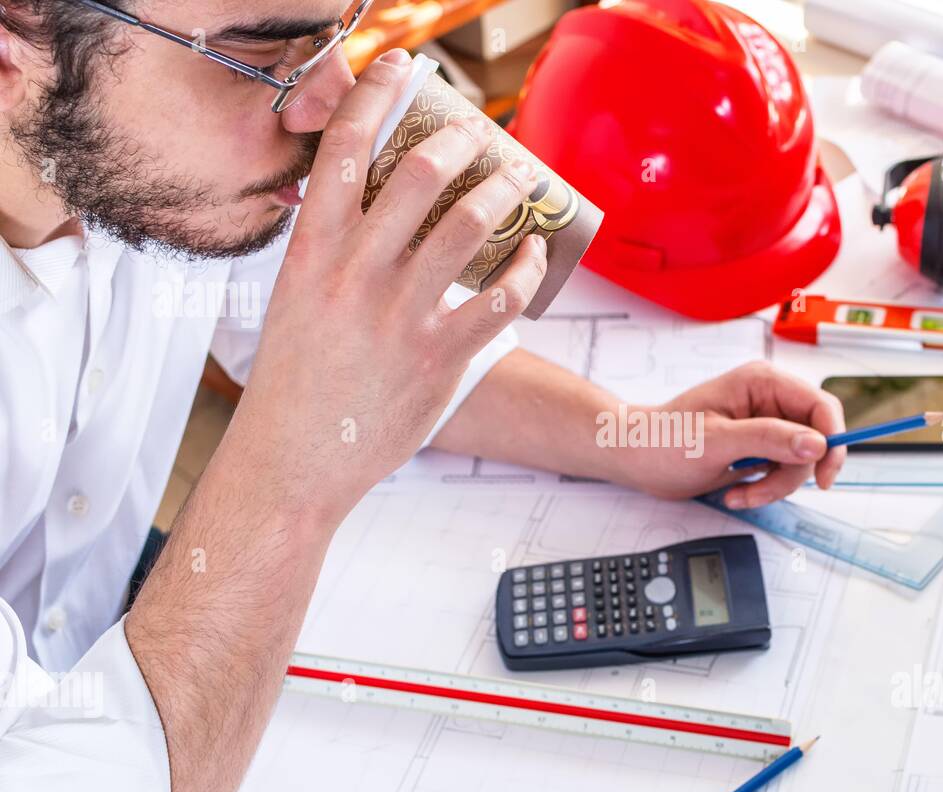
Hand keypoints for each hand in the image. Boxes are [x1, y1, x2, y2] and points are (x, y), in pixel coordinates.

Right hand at [222, 49, 547, 525]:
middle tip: (483, 134)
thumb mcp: (295, 298)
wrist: (297, 458)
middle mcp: (357, 274)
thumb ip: (334, 250)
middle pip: (421, 175)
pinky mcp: (442, 357)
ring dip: (505, 191)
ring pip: (470, 224)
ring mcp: (402, 315)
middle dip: (463, 141)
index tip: (403, 69)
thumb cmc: (297, 378)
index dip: (376, 94)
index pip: (344, 150)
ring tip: (521, 179)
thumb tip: (376, 208)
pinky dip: (526, 266)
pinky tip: (534, 253)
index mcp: (312, 252)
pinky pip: (501, 296)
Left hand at [614, 361, 846, 507]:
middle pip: (814, 439)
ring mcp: (765, 426)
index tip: (824, 476)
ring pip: (799, 463)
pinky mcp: (758, 449)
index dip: (831, 441)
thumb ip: (768, 439)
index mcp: (762, 383)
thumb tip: (815, 443)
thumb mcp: (715, 441)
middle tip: (761, 491)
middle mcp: (768, 401)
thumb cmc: (663, 439)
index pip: (821, 407)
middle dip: (792, 473)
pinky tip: (735, 492)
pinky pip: (781, 473)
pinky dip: (764, 490)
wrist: (636, 458)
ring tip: (740, 494)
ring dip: (774, 487)